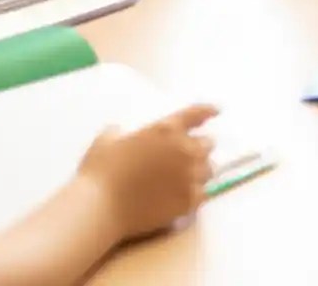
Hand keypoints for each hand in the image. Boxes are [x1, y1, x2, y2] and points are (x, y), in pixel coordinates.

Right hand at [80, 104, 217, 244]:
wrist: (101, 207)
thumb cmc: (101, 171)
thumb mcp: (107, 140)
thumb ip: (120, 132)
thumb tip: (120, 133)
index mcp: (166, 130)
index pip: (195, 115)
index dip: (207, 111)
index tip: (216, 110)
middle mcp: (184, 150)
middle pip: (207, 145)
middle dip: (198, 148)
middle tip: (185, 156)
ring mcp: (189, 176)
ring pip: (209, 169)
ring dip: (200, 170)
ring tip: (186, 177)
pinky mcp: (189, 201)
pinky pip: (204, 193)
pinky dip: (197, 192)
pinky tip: (186, 195)